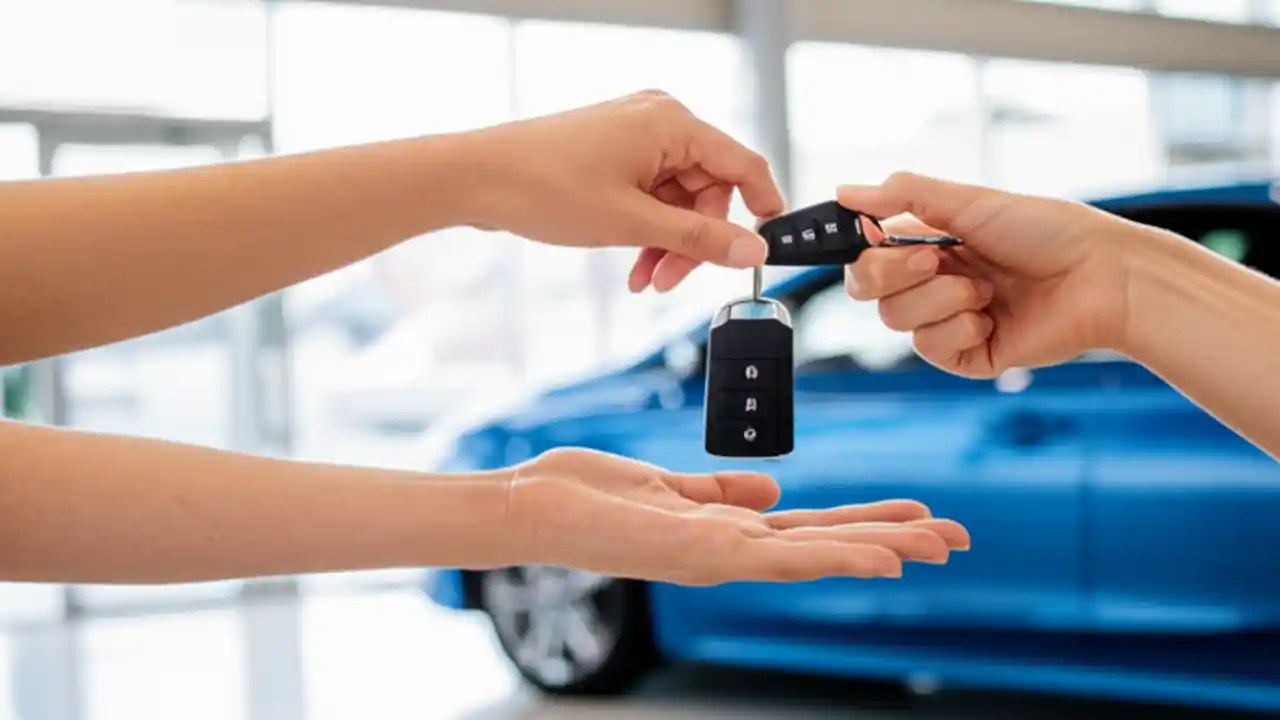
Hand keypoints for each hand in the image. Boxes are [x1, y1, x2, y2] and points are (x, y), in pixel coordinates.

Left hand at [463, 91, 783, 292]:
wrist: (477, 179)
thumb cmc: (545, 187)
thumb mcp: (633, 222)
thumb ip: (699, 238)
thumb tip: (751, 250)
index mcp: (672, 122)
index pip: (743, 165)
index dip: (761, 209)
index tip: (762, 250)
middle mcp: (659, 119)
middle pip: (708, 190)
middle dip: (694, 241)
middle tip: (669, 281)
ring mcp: (635, 134)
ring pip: (678, 199)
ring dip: (667, 243)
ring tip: (645, 279)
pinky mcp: (614, 152)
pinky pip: (651, 194)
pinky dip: (647, 230)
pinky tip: (633, 264)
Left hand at [502, 448, 968, 585]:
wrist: (527, 508)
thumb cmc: (586, 496)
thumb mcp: (664, 487)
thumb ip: (718, 493)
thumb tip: (773, 493)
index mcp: (721, 532)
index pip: (808, 528)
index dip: (864, 524)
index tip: (916, 516)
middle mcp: (726, 551)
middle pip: (824, 544)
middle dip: (891, 539)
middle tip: (957, 537)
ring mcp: (714, 556)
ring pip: (814, 554)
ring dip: (878, 548)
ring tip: (937, 545)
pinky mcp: (697, 551)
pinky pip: (776, 556)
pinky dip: (832, 557)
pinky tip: (876, 558)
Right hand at [840, 172, 1150, 377]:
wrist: (1102, 276)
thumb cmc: (1048, 231)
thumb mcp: (970, 201)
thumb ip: (904, 194)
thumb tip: (845, 191)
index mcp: (930, 243)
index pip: (866, 253)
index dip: (864, 249)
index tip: (875, 235)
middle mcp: (934, 282)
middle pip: (869, 290)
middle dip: (896, 273)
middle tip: (939, 258)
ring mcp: (949, 320)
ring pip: (897, 319)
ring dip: (940, 298)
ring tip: (986, 288)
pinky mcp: (969, 355)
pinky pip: (930, 348)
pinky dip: (958, 328)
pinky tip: (990, 317)